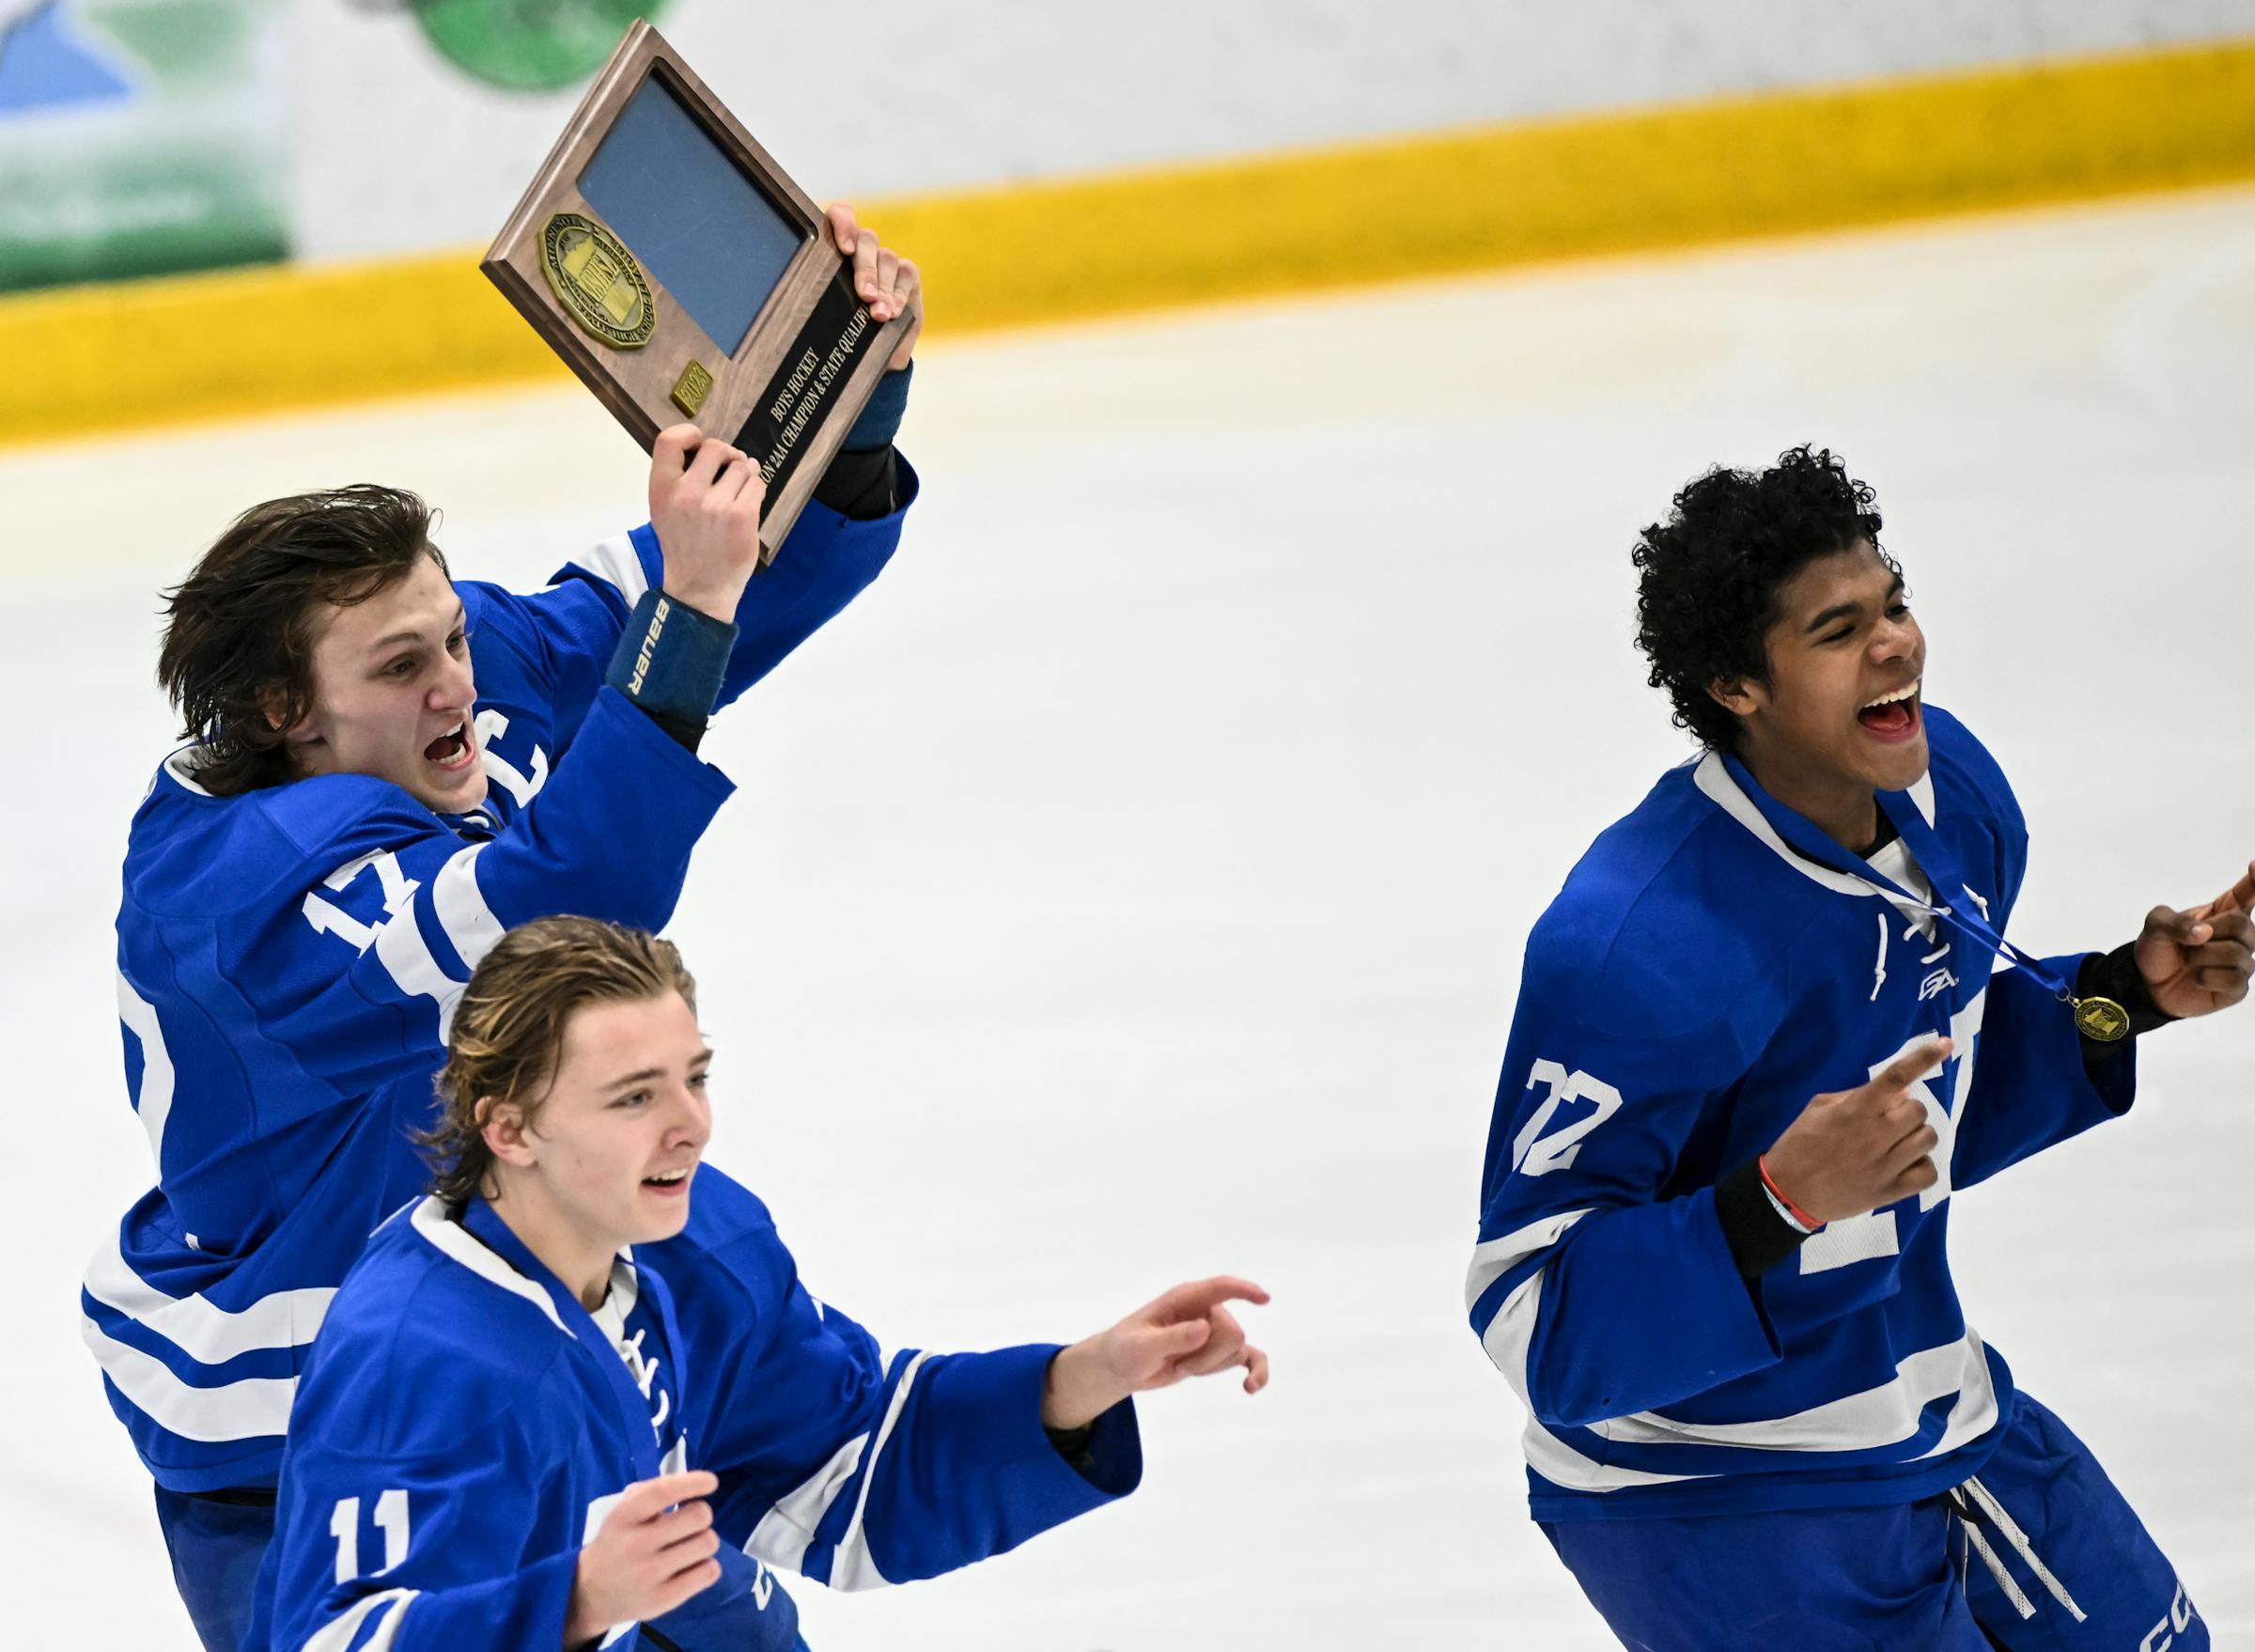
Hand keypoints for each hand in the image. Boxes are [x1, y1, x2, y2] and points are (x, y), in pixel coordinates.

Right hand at [564, 1471, 721, 1647]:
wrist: (589, 1594)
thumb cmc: (616, 1543)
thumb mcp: (622, 1513)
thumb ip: (651, 1493)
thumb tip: (691, 1484)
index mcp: (623, 1517)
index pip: (662, 1492)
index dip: (693, 1483)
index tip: (711, 1483)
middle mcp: (636, 1544)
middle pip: (698, 1516)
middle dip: (702, 1515)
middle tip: (691, 1524)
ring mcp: (650, 1574)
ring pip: (708, 1543)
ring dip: (705, 1540)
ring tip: (690, 1546)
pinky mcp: (664, 1599)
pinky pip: (709, 1572)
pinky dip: (707, 1566)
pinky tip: (691, 1567)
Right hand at [647, 426, 763, 620]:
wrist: (699, 589)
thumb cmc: (684, 546)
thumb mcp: (665, 510)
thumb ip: (679, 478)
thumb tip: (710, 449)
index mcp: (661, 490)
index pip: (669, 440)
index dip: (689, 434)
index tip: (699, 443)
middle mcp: (686, 494)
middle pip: (715, 448)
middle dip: (727, 455)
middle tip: (729, 468)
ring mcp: (716, 506)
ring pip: (742, 466)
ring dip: (745, 473)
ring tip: (739, 490)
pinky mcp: (742, 517)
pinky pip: (757, 484)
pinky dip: (756, 487)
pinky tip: (750, 498)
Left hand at [826, 203, 921, 370]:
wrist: (872, 349)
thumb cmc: (838, 330)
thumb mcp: (822, 315)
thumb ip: (814, 303)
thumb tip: (798, 312)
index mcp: (834, 248)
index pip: (840, 215)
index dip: (844, 223)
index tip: (846, 249)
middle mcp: (861, 248)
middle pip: (866, 240)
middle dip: (867, 269)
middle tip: (866, 295)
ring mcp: (884, 260)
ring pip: (886, 259)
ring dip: (884, 288)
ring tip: (880, 314)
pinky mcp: (906, 275)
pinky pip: (906, 274)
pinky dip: (899, 295)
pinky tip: (894, 313)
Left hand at [1041, 1276, 1270, 1431]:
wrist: (1122, 1367)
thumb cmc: (1126, 1348)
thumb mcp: (1141, 1346)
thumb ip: (1172, 1338)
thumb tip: (1205, 1328)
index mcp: (1185, 1299)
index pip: (1220, 1288)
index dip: (1243, 1290)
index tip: (1264, 1299)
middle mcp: (1205, 1311)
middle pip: (1231, 1332)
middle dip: (1206, 1356)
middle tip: (1177, 1361)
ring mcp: (1213, 1332)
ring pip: (1235, 1350)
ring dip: (1208, 1367)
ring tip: (1181, 1365)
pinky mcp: (1218, 1353)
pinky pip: (1250, 1359)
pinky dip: (1256, 1372)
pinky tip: (1250, 1387)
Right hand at [1762, 1039, 1948, 1225]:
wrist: (1788, 1193)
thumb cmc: (1799, 1145)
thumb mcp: (1818, 1109)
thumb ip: (1857, 1095)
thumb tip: (1901, 1092)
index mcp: (1855, 1110)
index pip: (1897, 1076)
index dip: (1924, 1057)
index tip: (1946, 1043)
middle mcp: (1875, 1135)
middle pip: (1919, 1110)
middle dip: (1907, 1111)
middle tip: (1888, 1120)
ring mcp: (1885, 1166)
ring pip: (1928, 1138)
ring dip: (1915, 1136)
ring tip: (1895, 1143)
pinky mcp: (1891, 1191)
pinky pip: (1929, 1172)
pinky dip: (1922, 1165)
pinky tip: (1904, 1164)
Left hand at [2133, 862, 2254, 1019]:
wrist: (2148, 985)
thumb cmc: (2159, 949)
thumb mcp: (2154, 927)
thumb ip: (2173, 922)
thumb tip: (2203, 933)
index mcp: (2222, 912)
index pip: (2248, 892)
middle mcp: (2238, 935)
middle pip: (2242, 924)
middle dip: (2208, 933)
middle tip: (2188, 942)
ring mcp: (2241, 962)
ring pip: (2238, 954)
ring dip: (2202, 957)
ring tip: (2189, 961)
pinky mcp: (2237, 987)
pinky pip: (2235, 980)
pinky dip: (2207, 979)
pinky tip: (2197, 979)